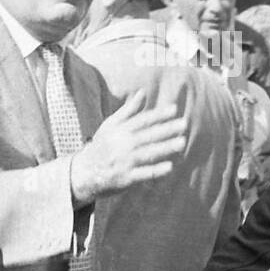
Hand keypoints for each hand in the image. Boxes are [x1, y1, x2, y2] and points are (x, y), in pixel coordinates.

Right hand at [70, 92, 187, 204]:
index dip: (158, 114)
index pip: (142, 120)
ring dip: (165, 148)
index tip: (175, 109)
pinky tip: (170, 167)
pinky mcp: (125, 178)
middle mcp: (121, 145)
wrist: (83, 173)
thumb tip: (142, 93)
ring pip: (147, 153)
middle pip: (147, 135)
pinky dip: (155, 170)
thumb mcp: (110, 126)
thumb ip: (129, 110)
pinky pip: (143, 174)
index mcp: (119, 131)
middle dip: (166, 130)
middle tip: (184, 124)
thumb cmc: (102, 146)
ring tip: (182, 142)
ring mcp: (123, 162)